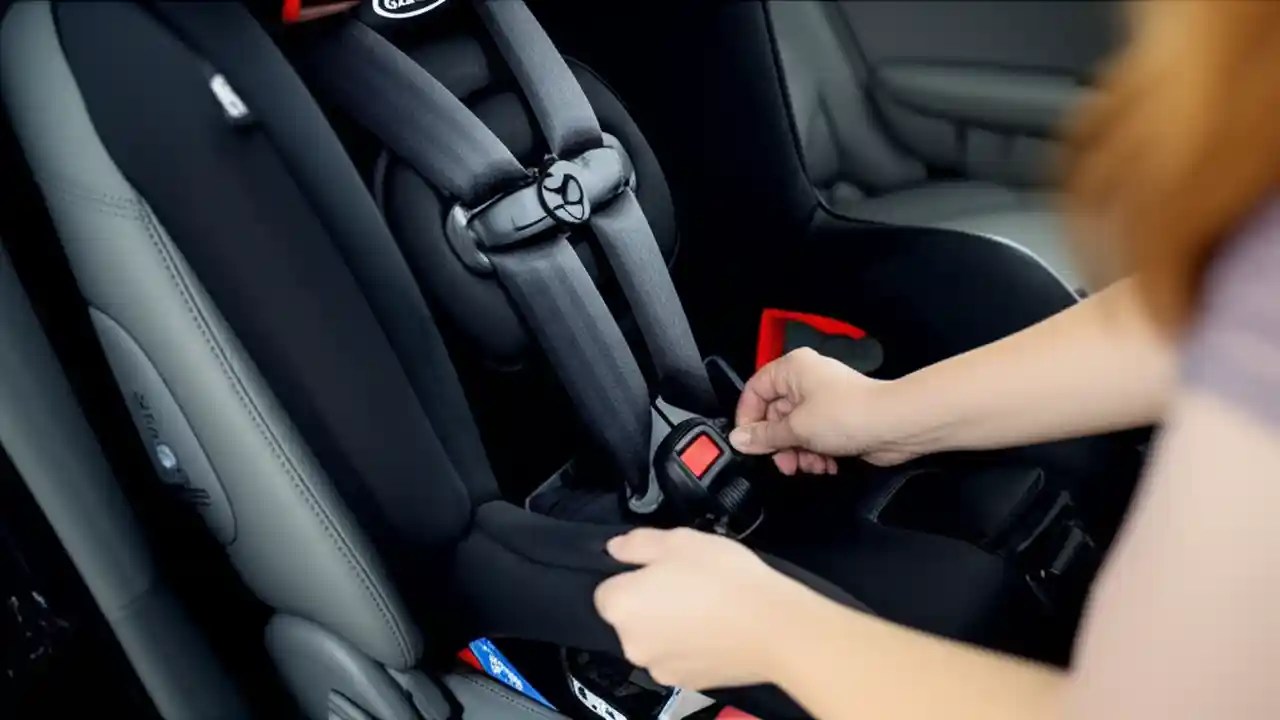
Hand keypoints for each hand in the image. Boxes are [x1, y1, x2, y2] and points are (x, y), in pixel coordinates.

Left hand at [594, 528, 807, 689]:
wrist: (772, 627)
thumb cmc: (721, 575)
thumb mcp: (678, 540)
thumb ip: (637, 544)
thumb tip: (613, 550)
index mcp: (620, 606)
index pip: (607, 589)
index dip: (634, 576)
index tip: (663, 570)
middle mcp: (629, 644)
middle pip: (631, 618)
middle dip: (651, 603)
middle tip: (688, 585)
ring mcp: (657, 669)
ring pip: (655, 640)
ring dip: (670, 627)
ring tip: (707, 609)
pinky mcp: (686, 684)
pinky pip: (678, 658)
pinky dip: (690, 648)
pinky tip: (717, 632)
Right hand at [729, 348, 923, 472]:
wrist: (895, 425)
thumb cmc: (843, 417)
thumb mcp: (796, 428)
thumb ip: (764, 436)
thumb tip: (737, 440)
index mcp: (792, 369)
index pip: (756, 390)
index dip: (748, 418)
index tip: (748, 444)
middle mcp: (805, 380)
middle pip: (775, 414)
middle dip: (779, 443)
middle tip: (784, 464)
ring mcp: (823, 400)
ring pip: (795, 429)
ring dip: (798, 452)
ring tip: (811, 466)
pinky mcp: (838, 419)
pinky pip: (814, 436)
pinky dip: (816, 452)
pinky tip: (826, 466)